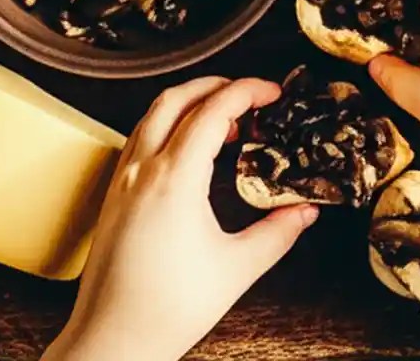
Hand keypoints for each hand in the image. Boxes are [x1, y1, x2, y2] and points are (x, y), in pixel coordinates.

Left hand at [43, 77, 319, 360]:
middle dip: (215, 84)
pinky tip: (189, 151)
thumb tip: (306, 211)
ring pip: (152, 115)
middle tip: (249, 94)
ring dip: (189, 103)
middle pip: (176, 97)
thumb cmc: (166, 309)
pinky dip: (168, 127)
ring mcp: (122, 181)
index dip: (247, 91)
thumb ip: (278, 233)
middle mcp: (142, 170)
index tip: (272, 92)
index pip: (213, 110)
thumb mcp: (237, 268)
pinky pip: (139, 140)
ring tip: (223, 120)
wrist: (113, 340)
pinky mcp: (113, 196)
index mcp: (174, 179)